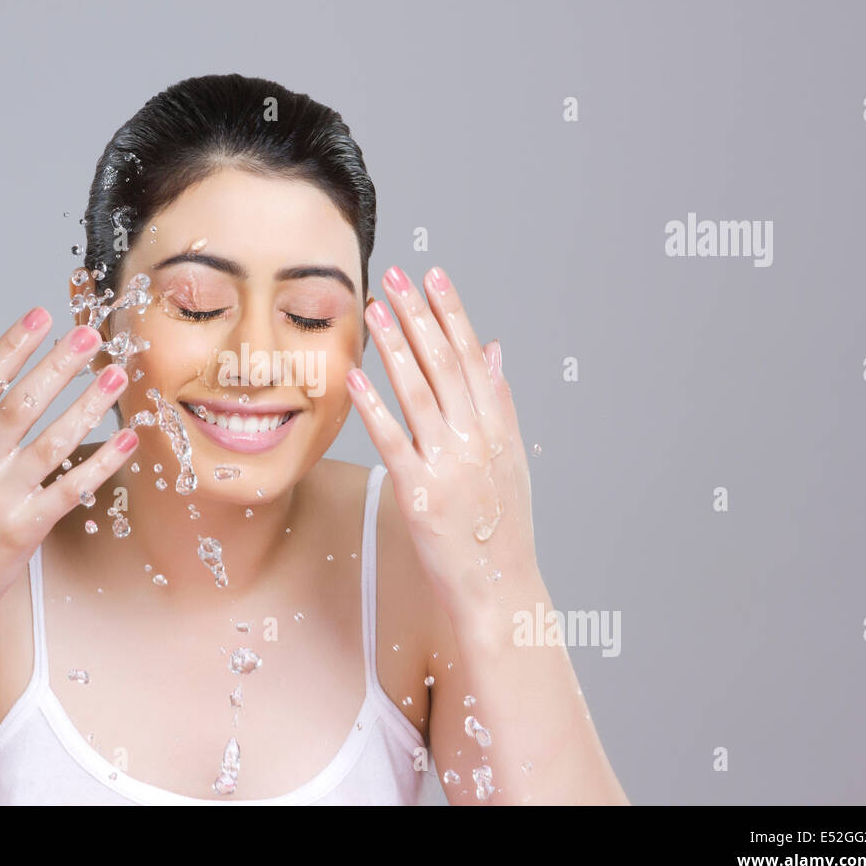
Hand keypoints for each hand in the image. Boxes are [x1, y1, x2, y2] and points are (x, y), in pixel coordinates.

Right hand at [0, 307, 139, 616]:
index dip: (13, 345)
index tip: (40, 314)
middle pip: (19, 405)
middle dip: (56, 365)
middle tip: (89, 334)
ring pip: (51, 443)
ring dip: (87, 405)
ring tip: (117, 376)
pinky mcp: (25, 529)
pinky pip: (70, 488)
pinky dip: (100, 461)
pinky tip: (127, 438)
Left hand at [345, 265, 538, 615]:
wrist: (502, 590)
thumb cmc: (500, 526)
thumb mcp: (509, 459)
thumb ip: (497, 402)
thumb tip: (493, 348)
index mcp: (498, 428)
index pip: (473, 356)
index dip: (452, 312)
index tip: (433, 276)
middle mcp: (478, 440)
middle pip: (446, 364)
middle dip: (419, 315)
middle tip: (396, 275)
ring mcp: (450, 466)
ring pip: (420, 393)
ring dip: (396, 347)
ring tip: (375, 309)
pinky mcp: (421, 495)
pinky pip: (393, 442)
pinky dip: (374, 407)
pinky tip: (355, 376)